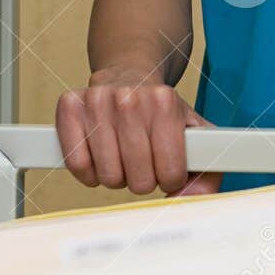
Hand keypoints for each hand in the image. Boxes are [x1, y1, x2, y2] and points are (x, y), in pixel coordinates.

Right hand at [55, 69, 219, 196]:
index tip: (167, 166)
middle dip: (144, 179)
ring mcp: (96, 100)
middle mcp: (129, 98)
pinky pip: (78, 165)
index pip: (170, 172)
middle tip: (144, 161)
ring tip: (123, 156)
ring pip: (109, 176)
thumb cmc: (161, 111)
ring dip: (117, 176)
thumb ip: (204, 173)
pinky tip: (101, 156)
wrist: (130, 74)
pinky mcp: (69, 106)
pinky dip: (90, 172)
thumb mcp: (194, 133)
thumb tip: (186, 200)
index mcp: (164, 102)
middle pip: (139, 180)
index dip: (170, 178)